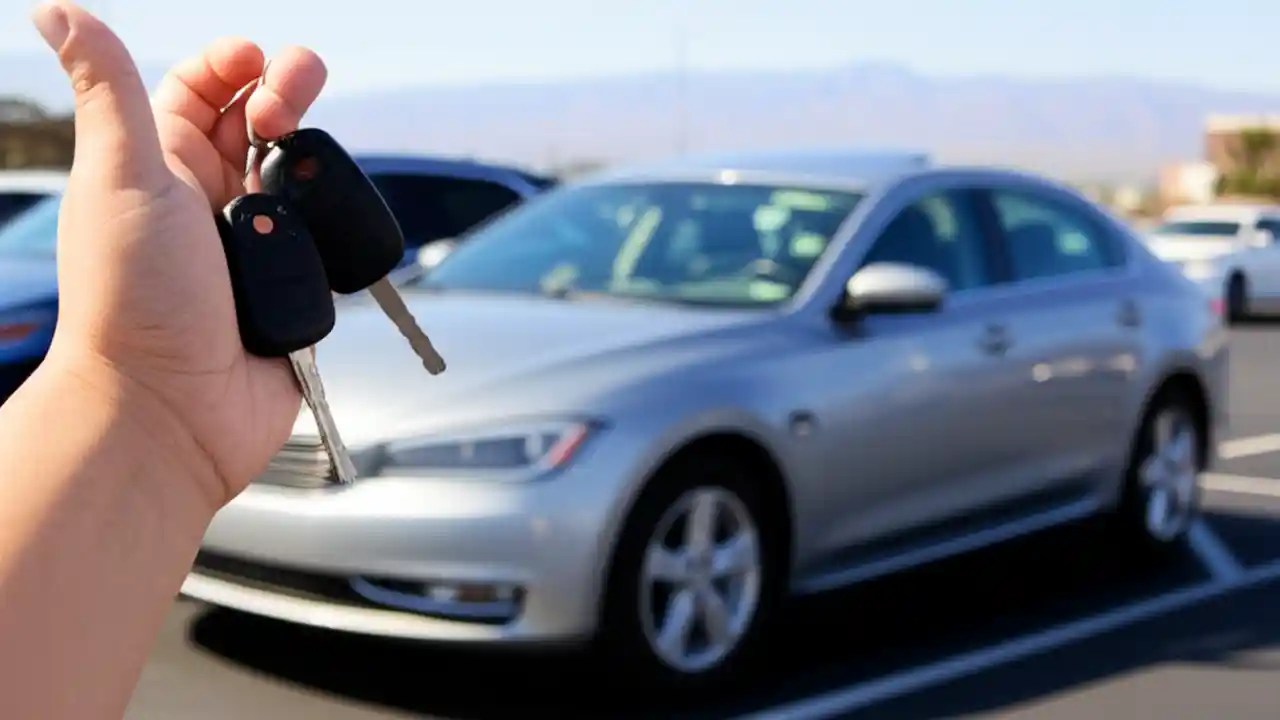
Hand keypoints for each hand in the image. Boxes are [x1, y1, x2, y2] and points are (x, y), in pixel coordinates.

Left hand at [32, 1, 326, 506]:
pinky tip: (318, 236)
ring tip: (295, 189)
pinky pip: (329, 240)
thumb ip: (111, 88)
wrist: (174, 411)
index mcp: (159, 165)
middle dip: (288, 96)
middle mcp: (208, 200)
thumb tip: (56, 7)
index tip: (256, 66)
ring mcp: (256, 245)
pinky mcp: (294, 287)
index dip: (235, 65)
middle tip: (292, 106)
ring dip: (309, 171)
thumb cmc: (134, 301)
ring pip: (305, 178)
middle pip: (263, 121)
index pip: (204, 88)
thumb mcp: (121, 176)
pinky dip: (331, 230)